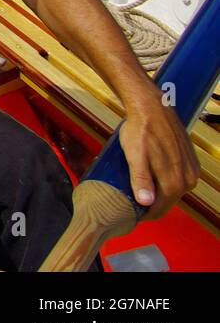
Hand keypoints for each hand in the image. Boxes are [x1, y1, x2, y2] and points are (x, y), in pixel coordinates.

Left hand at [118, 90, 199, 219]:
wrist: (153, 107)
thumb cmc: (141, 130)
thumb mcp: (134, 156)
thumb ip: (141, 180)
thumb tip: (146, 202)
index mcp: (174, 182)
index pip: (160, 209)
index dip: (144, 214)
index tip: (130, 214)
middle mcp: (188, 179)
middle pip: (168, 201)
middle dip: (151, 204)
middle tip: (131, 201)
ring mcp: (191, 170)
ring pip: (173, 190)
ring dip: (158, 193)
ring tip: (139, 189)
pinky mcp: (190, 161)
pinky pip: (178, 179)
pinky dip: (165, 182)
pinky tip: (152, 177)